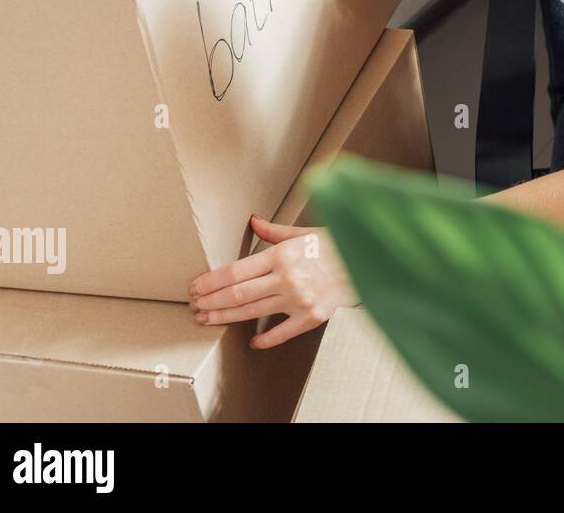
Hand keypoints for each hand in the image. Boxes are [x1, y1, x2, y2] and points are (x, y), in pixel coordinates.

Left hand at [188, 215, 358, 348]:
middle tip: (195, 306)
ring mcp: (298, 300)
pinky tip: (252, 342)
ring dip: (226, 317)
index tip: (196, 287)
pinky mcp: (311, 317)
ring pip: (251, 312)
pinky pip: (281, 333)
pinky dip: (264, 339)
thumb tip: (253, 220)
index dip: (211, 281)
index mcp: (282, 255)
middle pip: (237, 294)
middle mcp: (286, 278)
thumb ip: (275, 231)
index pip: (235, 271)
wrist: (369, 261)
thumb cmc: (337, 245)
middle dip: (211, 301)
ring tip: (208, 319)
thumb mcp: (304, 233)